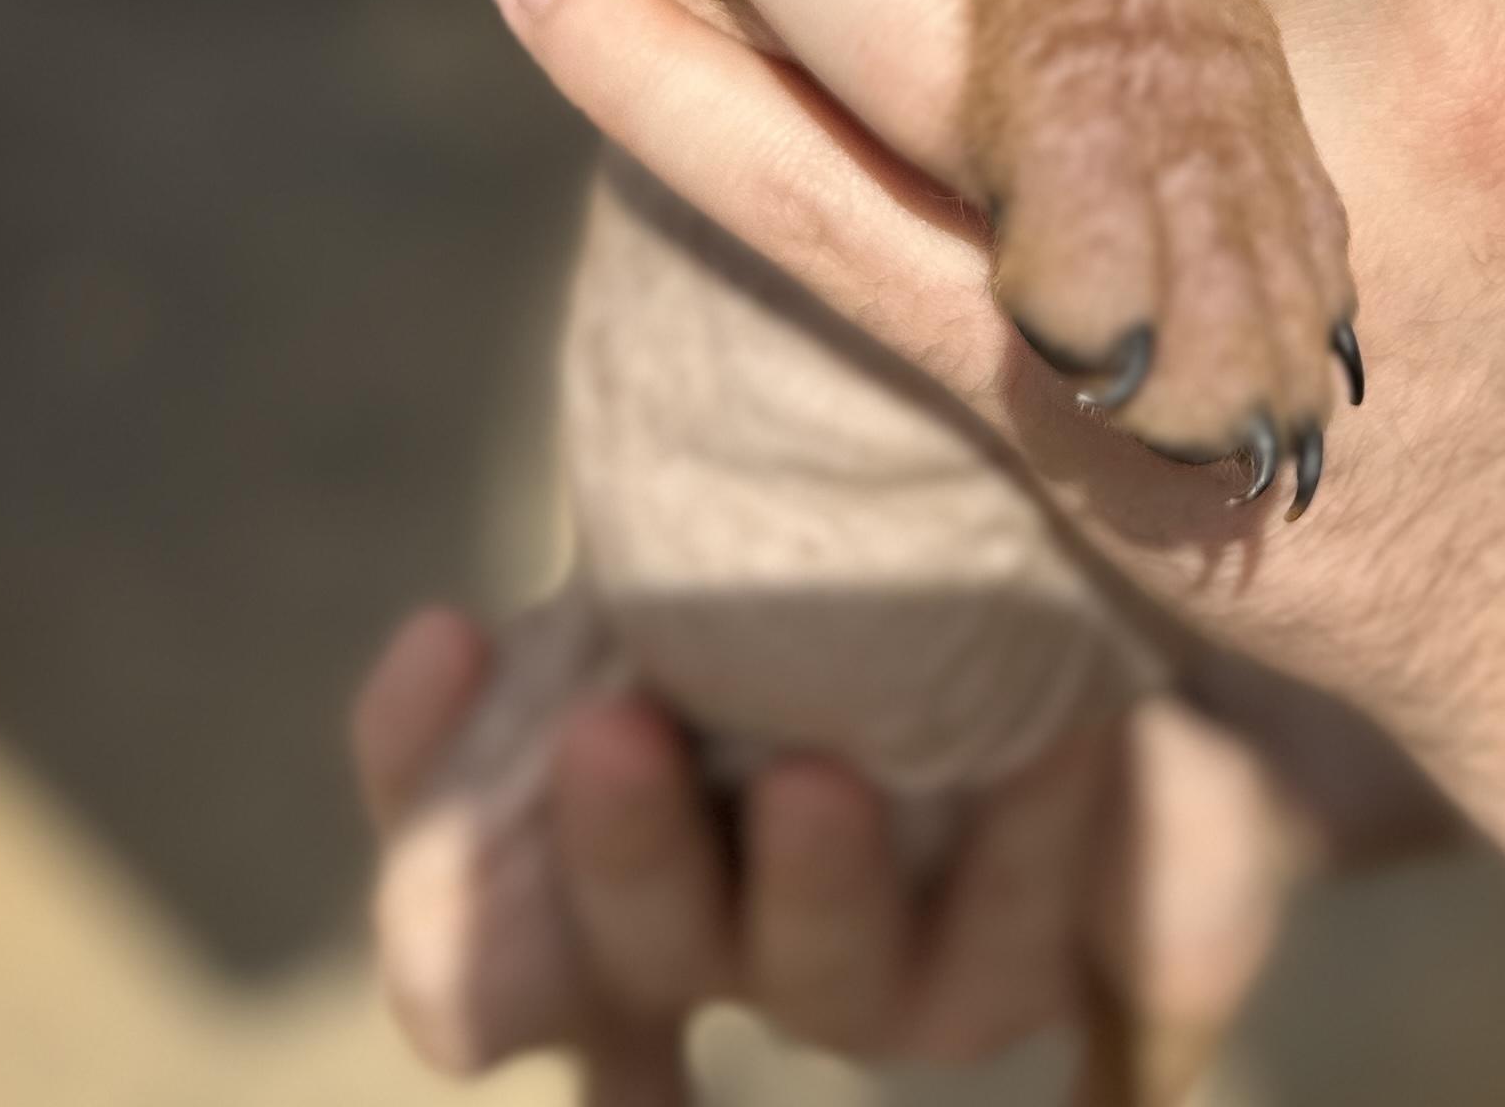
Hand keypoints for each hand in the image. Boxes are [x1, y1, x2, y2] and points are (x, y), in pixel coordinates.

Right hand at [352, 606, 1330, 1096]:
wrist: (1073, 555)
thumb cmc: (866, 525)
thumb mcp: (742, 518)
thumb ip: (642, 558)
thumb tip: (498, 601)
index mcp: (593, 817)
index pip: (457, 856)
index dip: (431, 771)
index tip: (448, 633)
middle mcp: (702, 921)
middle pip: (625, 949)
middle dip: (616, 853)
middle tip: (614, 726)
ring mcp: (848, 966)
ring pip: (809, 985)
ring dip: (805, 892)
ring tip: (818, 782)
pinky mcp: (996, 974)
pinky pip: (1003, 946)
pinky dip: (1023, 848)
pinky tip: (1058, 737)